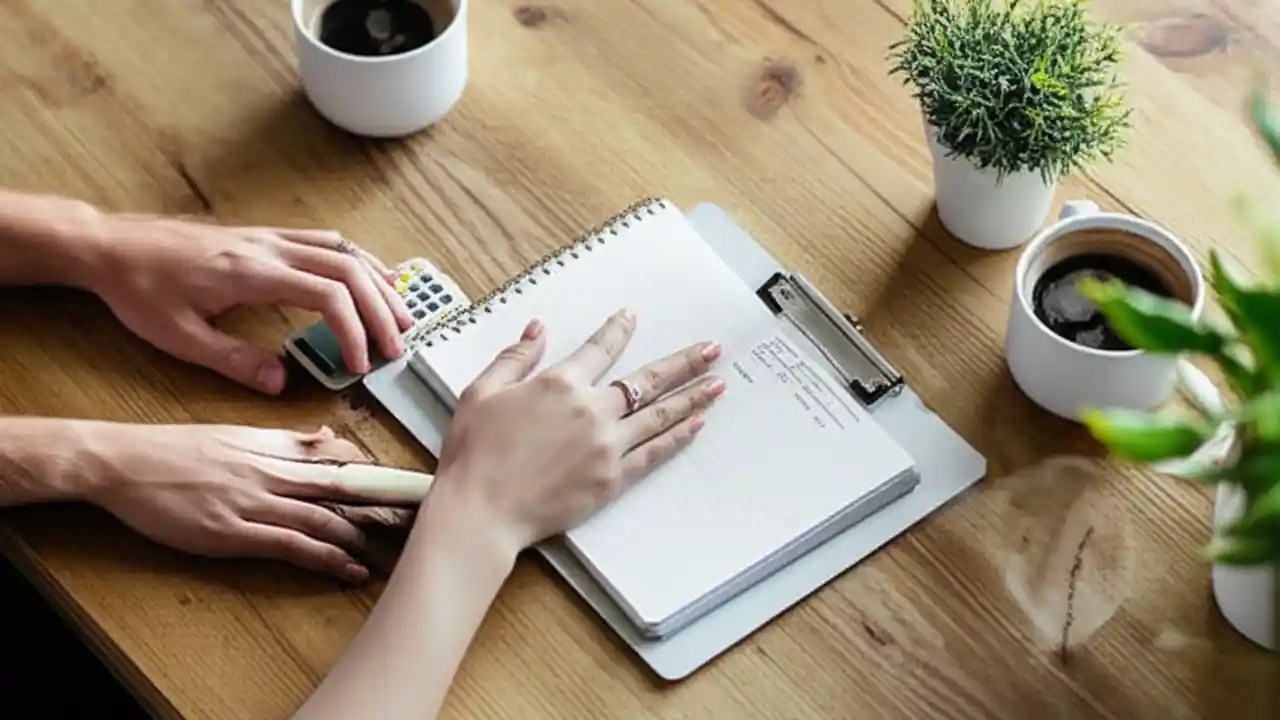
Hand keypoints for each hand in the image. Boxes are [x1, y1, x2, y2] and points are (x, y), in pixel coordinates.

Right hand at [86, 423, 382, 581]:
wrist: (124, 463)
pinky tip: (351, 568)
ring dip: (362, 535)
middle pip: (340, 486)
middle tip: (420, 515)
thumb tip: (328, 436)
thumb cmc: (175, 450)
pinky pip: (291, 545)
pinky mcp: (233, 533)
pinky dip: (326, 557)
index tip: (409, 482)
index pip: (338, 457)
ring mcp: (253, 503)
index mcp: (271, 446)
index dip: (377, 471)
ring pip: (322, 518)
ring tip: (395, 549)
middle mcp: (270, 472)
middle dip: (383, 502)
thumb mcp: (236, 433)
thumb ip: (285, 439)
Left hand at [89, 213, 412, 393]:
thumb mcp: (179, 337)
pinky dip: (358, 260)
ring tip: (401, 315)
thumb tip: (281, 383)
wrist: (112, 246)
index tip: (359, 364)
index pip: (327, 295)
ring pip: (344, 251)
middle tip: (396, 346)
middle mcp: (269, 248)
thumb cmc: (140, 290)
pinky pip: (327, 242)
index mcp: (252, 273)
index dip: (354, 331)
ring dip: (378, 283)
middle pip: (349, 270)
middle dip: (381, 311)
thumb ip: (234, 361)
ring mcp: (270, 237)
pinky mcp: (266, 235)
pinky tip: (372, 278)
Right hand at [434, 309, 726, 552]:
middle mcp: (591, 409)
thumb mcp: (481, 392)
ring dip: (692, 396)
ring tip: (717, 383)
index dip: (618, 330)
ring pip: (660, 415)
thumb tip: (538, 328)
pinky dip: (677, 437)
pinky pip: (654, 452)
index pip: (599, 348)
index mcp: (560, 383)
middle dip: (684, 362)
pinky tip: (696, 424)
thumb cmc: (474, 453)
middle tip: (712, 349)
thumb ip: (515, 357)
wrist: (481, 510)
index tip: (632, 317)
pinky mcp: (612, 478)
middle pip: (647, 380)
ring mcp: (606, 444)